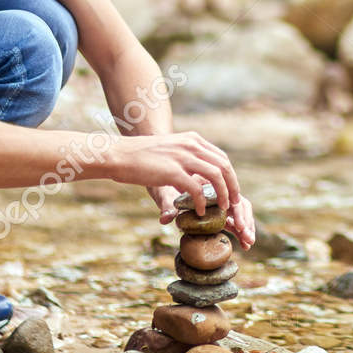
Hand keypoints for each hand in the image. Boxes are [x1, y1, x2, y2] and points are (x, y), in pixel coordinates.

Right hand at [114, 131, 239, 216]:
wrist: (118, 153)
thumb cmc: (140, 155)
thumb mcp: (169, 150)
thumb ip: (185, 159)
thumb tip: (197, 174)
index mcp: (192, 140)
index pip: (221, 157)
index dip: (230, 176)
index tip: (231, 192)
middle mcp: (191, 145)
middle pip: (224, 165)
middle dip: (233, 186)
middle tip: (234, 204)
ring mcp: (182, 157)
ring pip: (216, 175)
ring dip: (224, 194)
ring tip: (223, 209)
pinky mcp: (172, 171)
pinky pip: (196, 189)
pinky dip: (203, 202)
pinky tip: (201, 212)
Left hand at [147, 187, 254, 250]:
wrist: (157, 177)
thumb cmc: (160, 183)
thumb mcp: (162, 192)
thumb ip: (167, 205)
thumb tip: (166, 219)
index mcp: (208, 182)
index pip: (230, 195)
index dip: (237, 212)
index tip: (238, 227)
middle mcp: (216, 189)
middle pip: (239, 203)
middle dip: (246, 221)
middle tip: (248, 238)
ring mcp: (217, 198)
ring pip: (239, 210)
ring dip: (247, 225)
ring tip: (248, 243)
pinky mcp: (215, 208)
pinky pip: (232, 217)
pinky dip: (240, 228)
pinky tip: (244, 243)